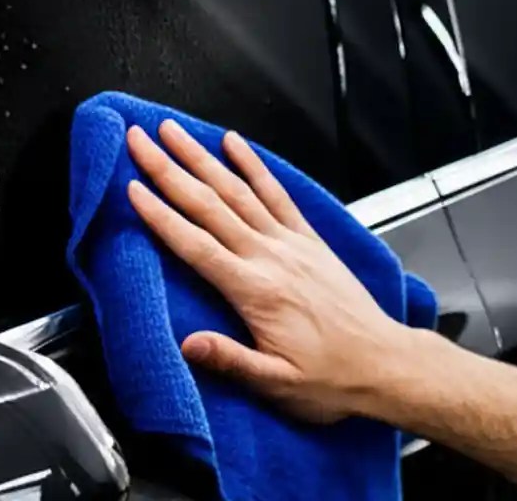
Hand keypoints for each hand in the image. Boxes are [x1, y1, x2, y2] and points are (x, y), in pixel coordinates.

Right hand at [125, 120, 415, 422]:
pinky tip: (233, 143)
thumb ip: (231, 360)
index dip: (160, 215)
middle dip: (168, 170)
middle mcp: (270, 257)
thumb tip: (189, 345)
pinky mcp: (308, 239)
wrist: (385, 365)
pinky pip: (276, 193)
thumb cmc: (330, 379)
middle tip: (138, 140)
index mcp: (255, 291)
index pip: (195, 245)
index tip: (132, 188)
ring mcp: (290, 243)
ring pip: (236, 190)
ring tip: (173, 132)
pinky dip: (253, 165)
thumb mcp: (277, 384)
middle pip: (208, 205)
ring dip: (200, 157)